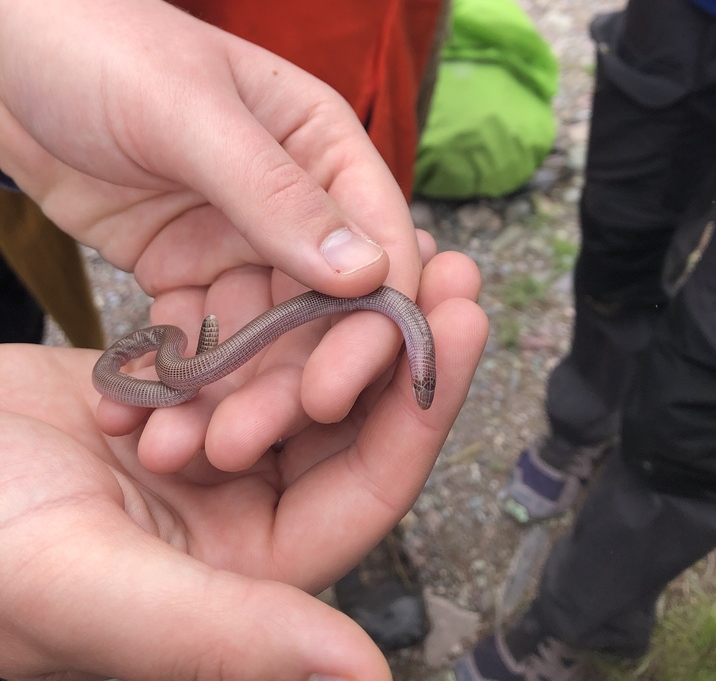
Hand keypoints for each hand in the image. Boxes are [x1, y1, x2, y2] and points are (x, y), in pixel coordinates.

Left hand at [0, 0, 425, 430]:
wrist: (1, 54)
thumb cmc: (100, 49)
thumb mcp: (187, 113)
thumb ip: (274, 194)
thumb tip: (371, 275)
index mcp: (322, 144)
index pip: (382, 240)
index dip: (376, 320)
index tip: (338, 390)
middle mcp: (294, 200)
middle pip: (324, 304)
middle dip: (293, 374)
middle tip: (242, 439)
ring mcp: (236, 238)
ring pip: (260, 334)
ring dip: (230, 390)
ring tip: (179, 447)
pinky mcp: (181, 268)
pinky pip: (196, 336)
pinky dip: (177, 377)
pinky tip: (145, 415)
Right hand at [0, 251, 486, 680]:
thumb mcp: (85, 582)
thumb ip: (223, 632)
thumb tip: (369, 678)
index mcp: (238, 578)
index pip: (361, 492)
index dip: (422, 408)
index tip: (464, 322)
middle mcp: (231, 521)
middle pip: (345, 430)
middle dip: (402, 349)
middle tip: (454, 269)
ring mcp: (200, 455)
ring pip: (301, 382)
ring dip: (349, 318)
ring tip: (404, 245)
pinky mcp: (169, 399)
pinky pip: (243, 348)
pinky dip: (278, 306)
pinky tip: (314, 253)